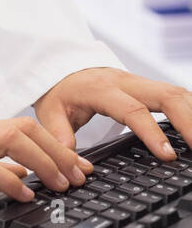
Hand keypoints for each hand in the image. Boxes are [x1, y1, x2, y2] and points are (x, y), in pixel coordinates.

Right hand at [0, 114, 93, 206]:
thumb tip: (24, 174)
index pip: (24, 127)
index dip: (56, 145)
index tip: (80, 166)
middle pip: (24, 127)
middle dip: (58, 151)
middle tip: (79, 176)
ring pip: (10, 138)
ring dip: (44, 161)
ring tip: (60, 185)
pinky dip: (8, 178)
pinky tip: (23, 193)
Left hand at [34, 66, 191, 158]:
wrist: (63, 65)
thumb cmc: (60, 91)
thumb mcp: (50, 111)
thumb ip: (59, 135)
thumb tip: (74, 162)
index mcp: (102, 89)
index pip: (132, 110)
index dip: (152, 132)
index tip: (168, 155)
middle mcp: (126, 82)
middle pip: (166, 95)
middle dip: (188, 122)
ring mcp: (141, 83)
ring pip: (177, 92)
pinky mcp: (149, 88)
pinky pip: (176, 95)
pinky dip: (190, 110)